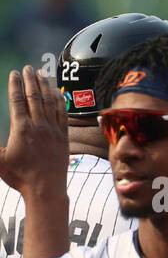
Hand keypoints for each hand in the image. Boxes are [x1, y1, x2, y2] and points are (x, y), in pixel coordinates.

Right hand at [0, 66, 67, 195]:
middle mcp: (39, 126)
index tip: (14, 73)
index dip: (15, 85)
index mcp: (21, 129)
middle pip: (35, 97)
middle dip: (31, 80)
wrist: (46, 190)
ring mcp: (54, 131)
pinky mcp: (64, 137)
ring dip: (45, 87)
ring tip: (42, 74)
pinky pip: (63, 114)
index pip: (18, 100)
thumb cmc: (19, 177)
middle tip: (28, 67)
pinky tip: (57, 93)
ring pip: (50, 103)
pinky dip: (59, 101)